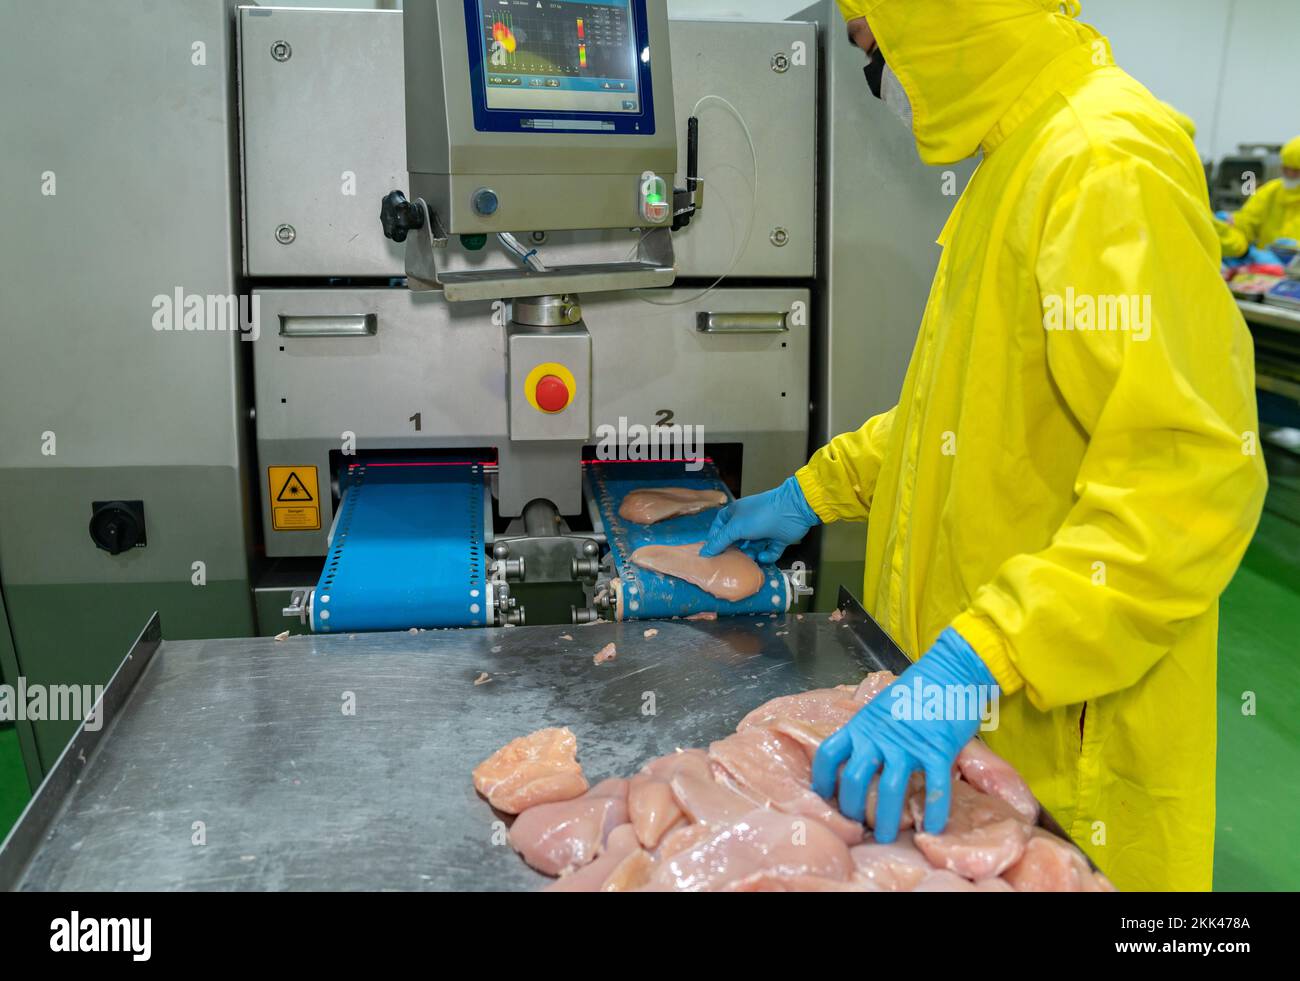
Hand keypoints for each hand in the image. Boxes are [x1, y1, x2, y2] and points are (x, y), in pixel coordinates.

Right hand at [699, 477, 819, 564]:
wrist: (792, 511)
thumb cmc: (759, 515)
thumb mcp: (735, 528)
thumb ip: (720, 541)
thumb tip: (704, 552)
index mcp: (736, 513)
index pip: (720, 525)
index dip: (716, 537)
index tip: (713, 551)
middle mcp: (749, 521)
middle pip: (737, 539)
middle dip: (735, 549)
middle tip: (731, 560)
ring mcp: (764, 530)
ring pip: (753, 547)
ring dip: (751, 554)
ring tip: (750, 557)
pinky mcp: (778, 539)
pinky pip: (769, 551)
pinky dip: (767, 555)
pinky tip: (764, 555)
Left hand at [812, 628, 997, 841]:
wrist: (951, 669)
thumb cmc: (918, 687)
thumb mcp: (882, 705)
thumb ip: (870, 729)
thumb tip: (862, 752)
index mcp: (862, 724)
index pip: (829, 753)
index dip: (822, 779)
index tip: (824, 797)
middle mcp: (879, 736)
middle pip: (853, 779)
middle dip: (852, 808)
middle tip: (857, 825)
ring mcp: (908, 744)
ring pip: (888, 790)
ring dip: (886, 820)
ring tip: (885, 836)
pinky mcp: (938, 750)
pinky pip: (933, 789)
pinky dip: (932, 812)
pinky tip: (931, 828)